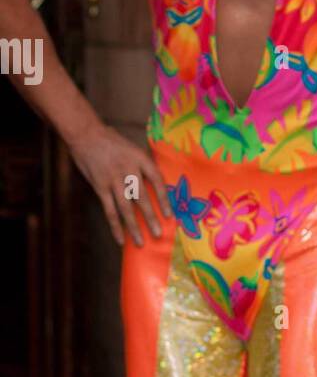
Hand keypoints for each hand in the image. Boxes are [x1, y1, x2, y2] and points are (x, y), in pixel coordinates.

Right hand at [68, 122, 170, 246]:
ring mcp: (113, 180)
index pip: (156, 181)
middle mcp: (128, 170)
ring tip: (141, 242)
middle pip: (141, 198)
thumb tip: (158, 186)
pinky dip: (115, 226)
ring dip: (134, 227)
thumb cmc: (113, 142)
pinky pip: (109, 211)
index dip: (164, 199)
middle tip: (159, 235)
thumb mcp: (133, 148)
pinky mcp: (100, 187)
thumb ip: (144, 166)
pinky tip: (120, 239)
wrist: (86, 134)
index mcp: (140, 159)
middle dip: (151, 218)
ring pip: (125, 208)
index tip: (170, 215)